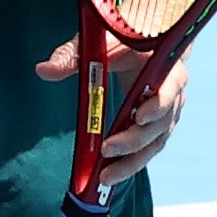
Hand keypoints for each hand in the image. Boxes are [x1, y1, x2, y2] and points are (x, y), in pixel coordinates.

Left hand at [35, 35, 190, 190]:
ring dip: (132, 161)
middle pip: (161, 122)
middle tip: (106, 151)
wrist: (139, 43)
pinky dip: (131, 163)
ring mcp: (167, 112)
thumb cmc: (119, 39)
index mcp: (164, 63)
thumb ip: (71, 56)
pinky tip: (110, 175)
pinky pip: (148, 149)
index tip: (138, 116)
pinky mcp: (157, 127)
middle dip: (134, 140)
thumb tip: (43, 70)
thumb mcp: (95, 41)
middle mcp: (173, 90)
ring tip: (105, 177)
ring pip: (155, 142)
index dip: (159, 102)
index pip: (171, 85)